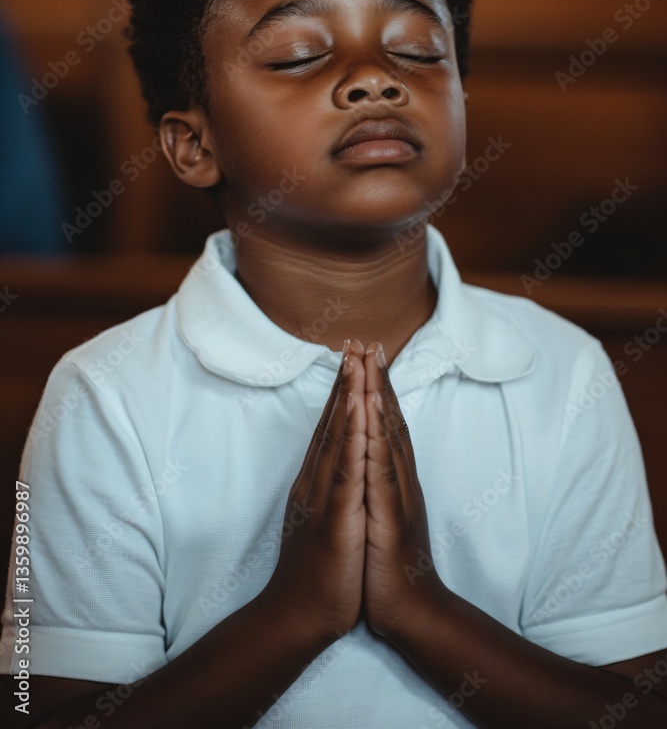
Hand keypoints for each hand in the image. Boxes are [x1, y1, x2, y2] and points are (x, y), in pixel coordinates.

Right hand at [265, 338, 367, 643]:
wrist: (298, 616)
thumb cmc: (318, 572)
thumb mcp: (326, 520)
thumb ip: (329, 490)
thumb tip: (336, 466)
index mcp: (320, 482)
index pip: (333, 428)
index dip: (344, 391)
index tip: (355, 358)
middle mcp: (318, 481)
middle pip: (334, 422)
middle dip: (347, 381)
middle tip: (355, 341)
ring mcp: (324, 496)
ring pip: (338, 438)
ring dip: (349, 398)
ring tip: (357, 362)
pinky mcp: (334, 517)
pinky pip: (344, 472)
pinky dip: (351, 440)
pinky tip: (358, 416)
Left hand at [361, 342, 445, 640]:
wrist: (411, 612)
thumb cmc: (390, 565)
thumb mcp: (380, 516)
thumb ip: (378, 486)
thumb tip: (369, 460)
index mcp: (390, 479)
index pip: (383, 425)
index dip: (376, 389)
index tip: (366, 356)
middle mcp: (397, 479)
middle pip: (388, 421)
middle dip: (377, 379)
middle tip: (369, 342)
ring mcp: (396, 494)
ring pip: (387, 436)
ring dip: (378, 396)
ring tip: (370, 362)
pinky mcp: (390, 514)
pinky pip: (381, 468)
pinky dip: (376, 435)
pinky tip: (371, 411)